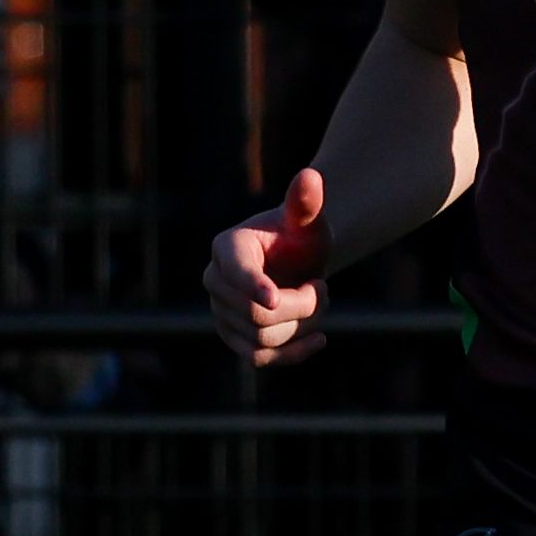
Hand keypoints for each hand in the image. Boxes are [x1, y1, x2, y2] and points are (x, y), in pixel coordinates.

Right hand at [205, 169, 332, 365]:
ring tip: (318, 302)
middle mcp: (214, 279)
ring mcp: (220, 311)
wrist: (299, 261)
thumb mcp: (307, 219)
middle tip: (322, 288)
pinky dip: (292, 354)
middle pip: (257, 313)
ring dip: (303, 326)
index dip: (254, 287)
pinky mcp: (233, 336)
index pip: (236, 271)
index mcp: (227, 246)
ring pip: (262, 338)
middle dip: (302, 307)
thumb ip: (306, 201)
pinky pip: (258, 358)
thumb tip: (310, 177)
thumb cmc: (301, 235)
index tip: (275, 298)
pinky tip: (320, 339)